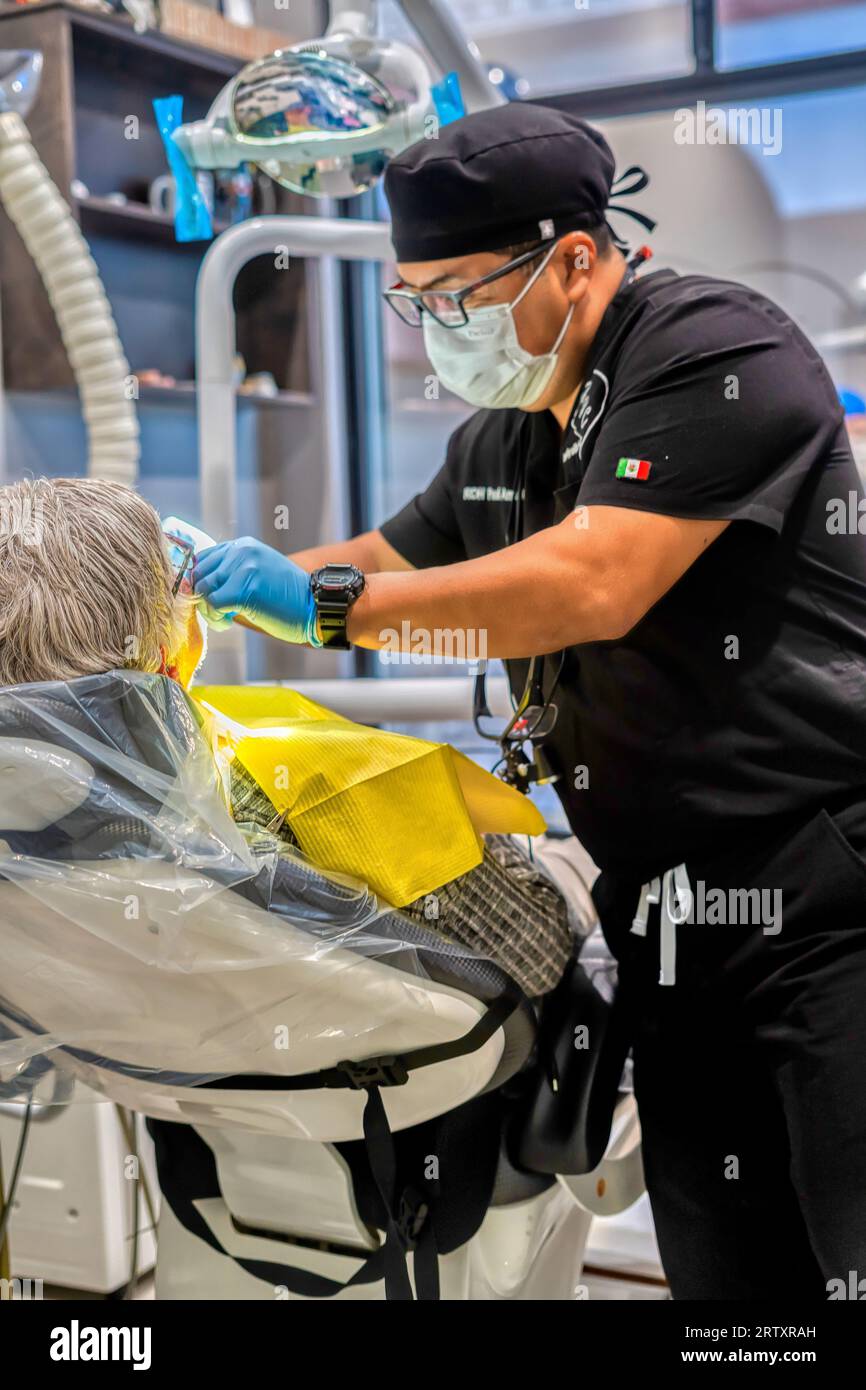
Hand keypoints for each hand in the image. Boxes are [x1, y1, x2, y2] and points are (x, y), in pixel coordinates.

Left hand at [193, 537, 320, 645]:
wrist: (315, 606)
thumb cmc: (288, 597)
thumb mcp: (259, 573)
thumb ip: (233, 573)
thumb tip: (201, 588)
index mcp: (243, 546)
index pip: (203, 559)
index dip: (200, 582)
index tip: (211, 598)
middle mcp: (241, 551)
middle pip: (199, 574)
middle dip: (203, 597)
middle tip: (218, 612)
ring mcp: (244, 568)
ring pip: (204, 589)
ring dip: (209, 609)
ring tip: (224, 618)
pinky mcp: (245, 589)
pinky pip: (214, 604)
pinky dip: (217, 618)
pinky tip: (228, 622)